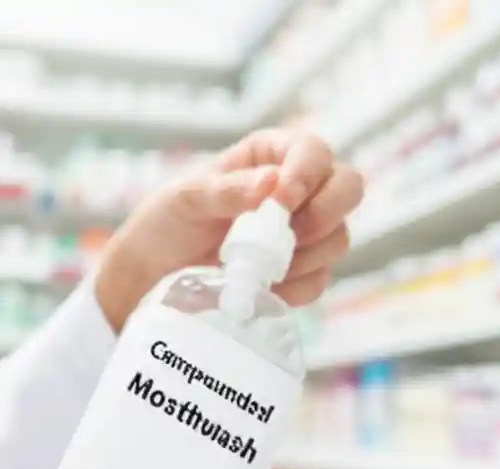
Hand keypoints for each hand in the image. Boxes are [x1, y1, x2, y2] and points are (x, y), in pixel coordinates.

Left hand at [95, 128, 364, 330]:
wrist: (151, 279)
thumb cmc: (164, 226)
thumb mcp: (184, 200)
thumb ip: (226, 189)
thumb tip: (272, 181)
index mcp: (269, 157)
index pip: (314, 150)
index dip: (308, 172)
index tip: (283, 198)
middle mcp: (296, 192)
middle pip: (348, 187)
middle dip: (325, 212)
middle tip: (288, 234)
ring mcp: (303, 235)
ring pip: (340, 238)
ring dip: (306, 255)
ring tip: (257, 264)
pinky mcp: (301, 275)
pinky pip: (321, 280)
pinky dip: (294, 287)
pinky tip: (261, 287)